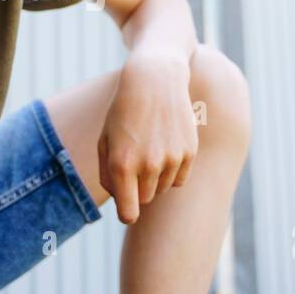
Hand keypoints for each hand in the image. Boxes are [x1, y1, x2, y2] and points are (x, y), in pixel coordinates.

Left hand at [97, 51, 199, 223]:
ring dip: (154, 178)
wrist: (154, 79)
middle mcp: (148, 164)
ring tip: (148, 148)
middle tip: (134, 163)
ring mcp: (172, 159)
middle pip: (144, 201)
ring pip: (162, 189)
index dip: (126, 213)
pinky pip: (179, 179)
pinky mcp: (189, 152)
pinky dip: (172, 170)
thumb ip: (108, 176)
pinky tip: (164, 147)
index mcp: (121, 164)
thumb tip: (123, 204)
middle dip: (137, 190)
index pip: (128, 214)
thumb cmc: (123, 112)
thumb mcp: (105, 140)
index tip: (126, 206)